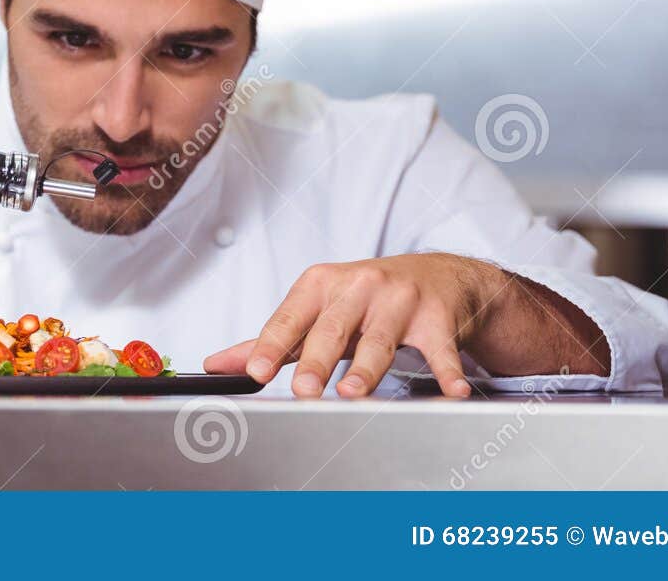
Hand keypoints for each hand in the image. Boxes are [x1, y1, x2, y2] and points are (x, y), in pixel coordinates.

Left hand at [203, 254, 502, 399]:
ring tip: (352, 392)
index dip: (270, 345)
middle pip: (333, 330)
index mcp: (322, 285)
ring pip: (380, 341)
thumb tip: (216, 364)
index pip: (290, 319)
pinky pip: (440, 349)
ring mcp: (400, 301)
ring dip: (367, 368)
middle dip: (316, 360)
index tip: (253, 371)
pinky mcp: (437, 320)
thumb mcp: (317, 308)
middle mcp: (360, 287)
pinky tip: (451, 390)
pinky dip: (447, 371)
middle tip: (302, 389)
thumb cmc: (366, 296)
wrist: (438, 275)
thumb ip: (271, 340)